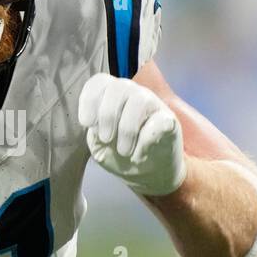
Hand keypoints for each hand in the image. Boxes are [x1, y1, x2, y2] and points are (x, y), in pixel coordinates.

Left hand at [79, 73, 186, 196]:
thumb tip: (96, 125)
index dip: (90, 99)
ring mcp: (153, 105)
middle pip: (119, 87)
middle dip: (107, 115)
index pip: (100, 82)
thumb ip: (94, 133)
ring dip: (127, 129)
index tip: (86, 123)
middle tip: (106, 138)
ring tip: (123, 151)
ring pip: (139, 100)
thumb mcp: (100, 146)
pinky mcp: (169, 121)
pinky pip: (159, 121)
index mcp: (112, 97)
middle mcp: (133, 94)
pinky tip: (138, 156)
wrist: (148, 174)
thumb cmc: (121, 154)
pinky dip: (145, 142)